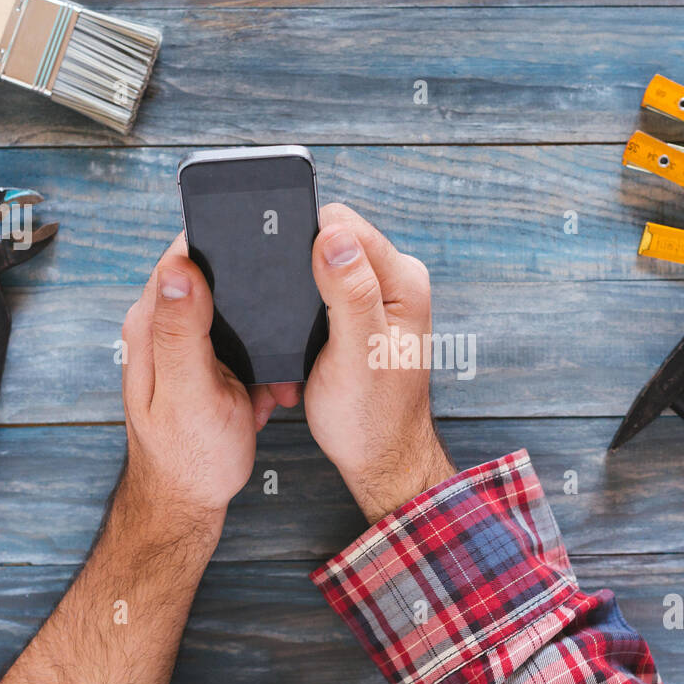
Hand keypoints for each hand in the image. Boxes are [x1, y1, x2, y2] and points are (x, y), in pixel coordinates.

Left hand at [119, 235, 295, 529]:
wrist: (188, 503)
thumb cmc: (189, 457)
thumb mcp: (190, 392)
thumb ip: (181, 330)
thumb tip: (179, 267)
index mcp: (151, 324)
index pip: (182, 254)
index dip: (221, 245)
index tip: (261, 255)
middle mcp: (164, 326)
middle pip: (215, 278)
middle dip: (255, 301)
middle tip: (274, 337)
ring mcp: (186, 345)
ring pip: (238, 313)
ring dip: (264, 339)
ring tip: (268, 379)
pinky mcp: (208, 363)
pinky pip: (246, 345)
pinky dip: (263, 365)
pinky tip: (263, 393)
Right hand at [304, 204, 454, 522]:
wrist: (380, 458)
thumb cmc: (371, 418)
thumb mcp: (356, 355)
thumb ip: (349, 293)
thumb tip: (332, 236)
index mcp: (404, 281)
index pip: (344, 225)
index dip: (304, 238)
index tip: (279, 274)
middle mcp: (396, 280)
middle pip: (331, 240)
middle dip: (297, 266)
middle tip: (287, 316)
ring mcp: (379, 296)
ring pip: (322, 264)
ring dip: (297, 289)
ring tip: (292, 330)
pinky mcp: (361, 312)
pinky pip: (321, 288)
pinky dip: (302, 308)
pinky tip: (298, 336)